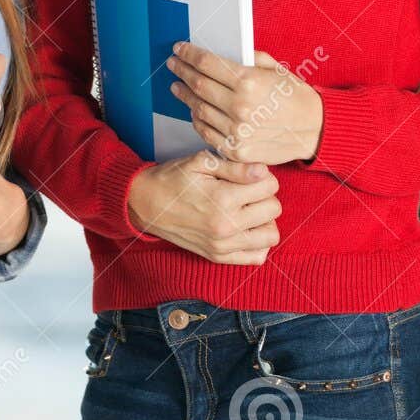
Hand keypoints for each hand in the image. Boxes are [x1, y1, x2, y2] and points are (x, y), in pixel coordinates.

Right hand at [126, 149, 280, 264]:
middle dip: (265, 196)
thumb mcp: (201, 162)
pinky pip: (256, 257)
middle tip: (247, 190)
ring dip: (265, 220)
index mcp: (223, 199)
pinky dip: (257, 242)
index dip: (262, 175)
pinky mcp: (218, 257)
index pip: (270, 186)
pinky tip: (244, 228)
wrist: (145, 204)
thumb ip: (235, 167)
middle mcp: (226, 226)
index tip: (248, 174)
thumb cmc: (173, 179)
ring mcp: (223, 245)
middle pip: (274, 209)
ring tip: (248, 209)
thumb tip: (264, 172)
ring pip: (271, 236)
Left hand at [166, 43, 323, 165]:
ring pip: (198, 110)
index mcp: (248, 82)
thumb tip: (219, 53)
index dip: (189, 54)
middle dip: (182, 71)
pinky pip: (206, 133)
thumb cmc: (294, 96)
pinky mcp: (236, 150)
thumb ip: (246, 59)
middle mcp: (239, 107)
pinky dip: (197, 120)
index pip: (207, 64)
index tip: (179, 49)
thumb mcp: (274, 68)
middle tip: (173, 64)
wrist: (314, 130)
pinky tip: (194, 110)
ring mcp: (236, 132)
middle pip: (198, 86)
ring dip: (184, 96)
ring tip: (178, 86)